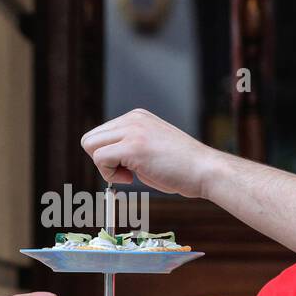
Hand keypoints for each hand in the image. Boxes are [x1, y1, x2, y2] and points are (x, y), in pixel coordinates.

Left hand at [80, 108, 223, 198]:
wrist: (205, 171)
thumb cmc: (182, 167)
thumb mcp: (151, 147)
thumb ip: (129, 147)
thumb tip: (106, 159)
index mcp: (137, 117)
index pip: (101, 134)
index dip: (108, 156)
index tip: (128, 167)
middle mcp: (133, 119)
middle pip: (90, 138)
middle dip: (102, 160)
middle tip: (125, 172)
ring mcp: (133, 130)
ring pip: (90, 146)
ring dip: (105, 167)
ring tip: (129, 174)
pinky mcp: (133, 146)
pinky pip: (100, 159)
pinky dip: (109, 175)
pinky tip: (131, 178)